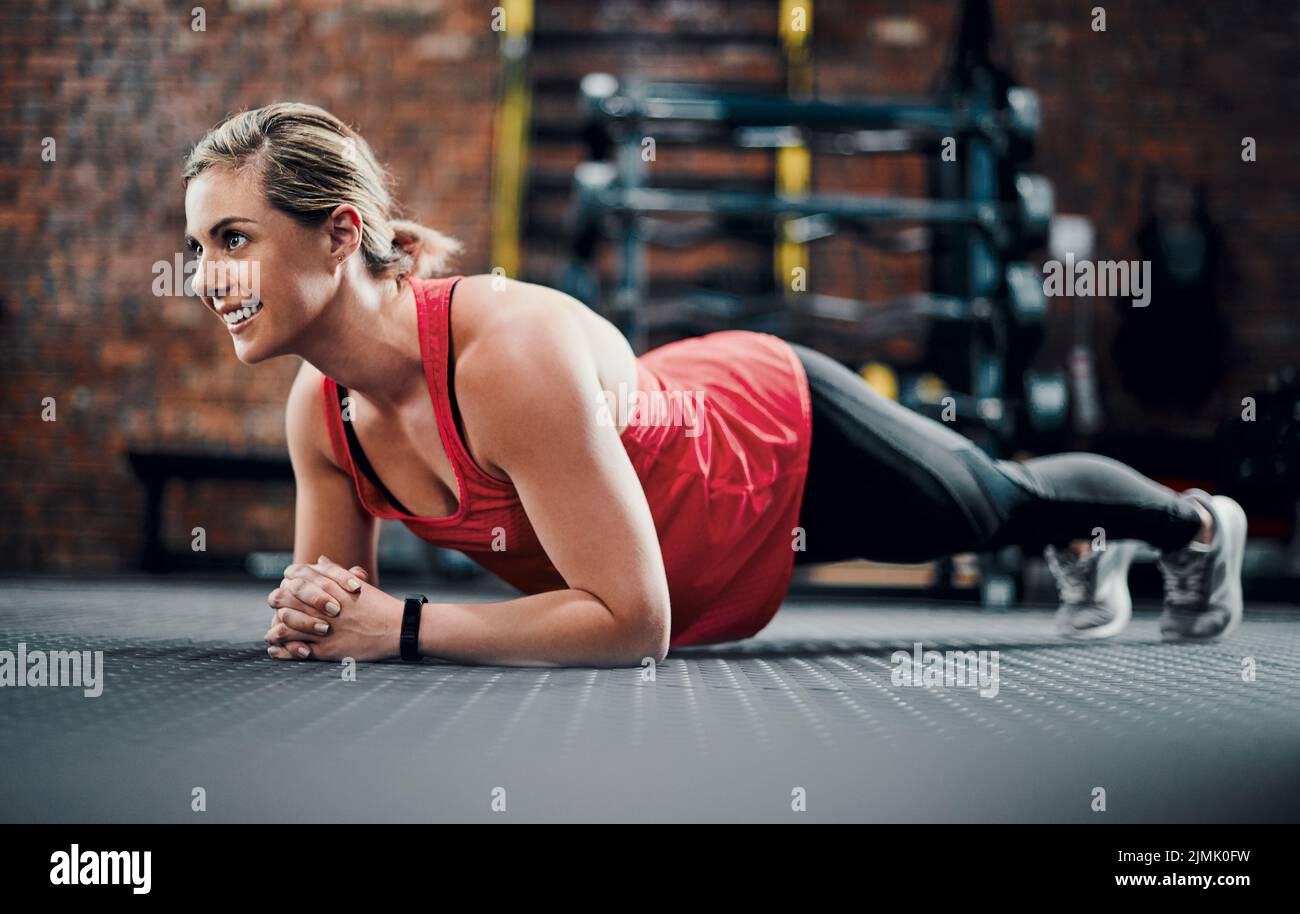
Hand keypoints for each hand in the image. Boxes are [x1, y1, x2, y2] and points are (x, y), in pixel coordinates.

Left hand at [264, 556, 402, 661]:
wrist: (398, 628)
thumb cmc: (378, 606)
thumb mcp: (357, 584)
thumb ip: (334, 571)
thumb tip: (318, 560)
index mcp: (330, 585)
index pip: (295, 576)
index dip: (287, 581)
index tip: (287, 588)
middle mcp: (323, 604)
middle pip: (284, 598)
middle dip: (277, 602)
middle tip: (278, 608)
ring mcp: (323, 628)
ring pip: (285, 624)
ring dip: (276, 627)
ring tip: (274, 631)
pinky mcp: (326, 649)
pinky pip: (295, 650)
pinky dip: (282, 651)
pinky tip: (276, 650)